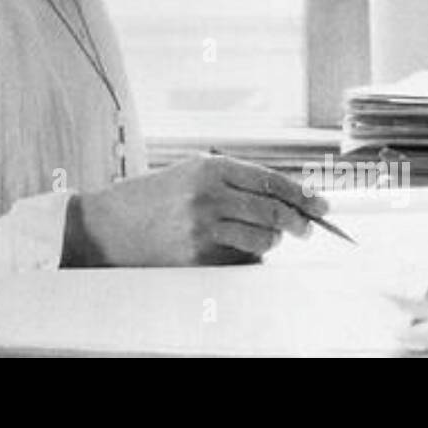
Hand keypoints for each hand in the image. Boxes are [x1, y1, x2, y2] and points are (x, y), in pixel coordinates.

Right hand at [63, 153, 329, 266]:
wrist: (107, 225)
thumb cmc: (151, 197)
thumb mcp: (189, 174)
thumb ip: (232, 181)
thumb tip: (283, 197)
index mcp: (209, 167)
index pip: (270, 180)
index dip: (300, 194)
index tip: (320, 203)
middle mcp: (208, 195)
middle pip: (273, 210)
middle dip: (298, 221)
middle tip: (309, 228)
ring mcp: (203, 227)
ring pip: (263, 238)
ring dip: (273, 240)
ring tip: (269, 238)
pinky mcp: (197, 256)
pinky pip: (241, 259)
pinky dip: (250, 257)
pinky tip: (242, 251)